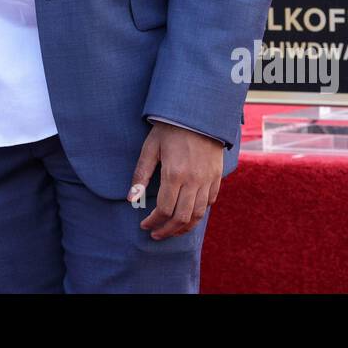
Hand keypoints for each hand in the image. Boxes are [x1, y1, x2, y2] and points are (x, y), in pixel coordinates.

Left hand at [128, 121, 223, 239]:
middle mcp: (194, 180)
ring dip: (183, 228)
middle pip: (181, 218)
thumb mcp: (150, 147)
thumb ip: (141, 174)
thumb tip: (131, 199)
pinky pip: (209, 202)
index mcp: (175, 174)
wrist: (199, 113)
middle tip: (155, 234)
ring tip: (171, 231)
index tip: (144, 225)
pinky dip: (199, 213)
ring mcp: (208, 179)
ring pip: (198, 214)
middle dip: (166, 231)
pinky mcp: (217, 176)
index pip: (164, 210)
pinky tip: (187, 214)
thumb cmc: (170, 128)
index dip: (153, 222)